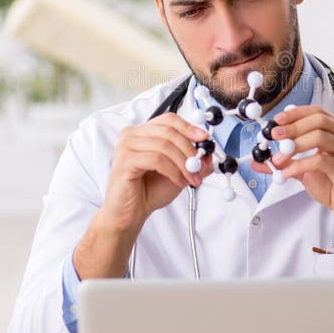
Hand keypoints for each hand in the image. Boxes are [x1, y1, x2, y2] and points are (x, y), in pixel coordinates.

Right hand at [100, 114, 211, 236]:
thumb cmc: (148, 191)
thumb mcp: (178, 173)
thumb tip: (208, 153)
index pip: (169, 119)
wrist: (130, 213)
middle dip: (189, 150)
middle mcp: (132, 135)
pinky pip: (156, 160)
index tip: (204, 138)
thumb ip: (193, 162)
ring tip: (190, 178)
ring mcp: (126, 146)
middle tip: (200, 166)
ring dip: (183, 164)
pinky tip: (178, 181)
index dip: (189, 127)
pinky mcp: (125, 160)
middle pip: (169, 131)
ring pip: (164, 146)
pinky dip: (173, 171)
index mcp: (143, 133)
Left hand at [263, 105, 333, 236]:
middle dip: (293, 126)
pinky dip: (299, 165)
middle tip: (274, 135)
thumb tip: (258, 160)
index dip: (295, 113)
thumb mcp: (306, 170)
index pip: (318, 112)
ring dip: (294, 145)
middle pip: (319, 120)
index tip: (277, 120)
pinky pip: (320, 161)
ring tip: (279, 158)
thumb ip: (285, 162)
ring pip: (320, 137)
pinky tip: (287, 173)